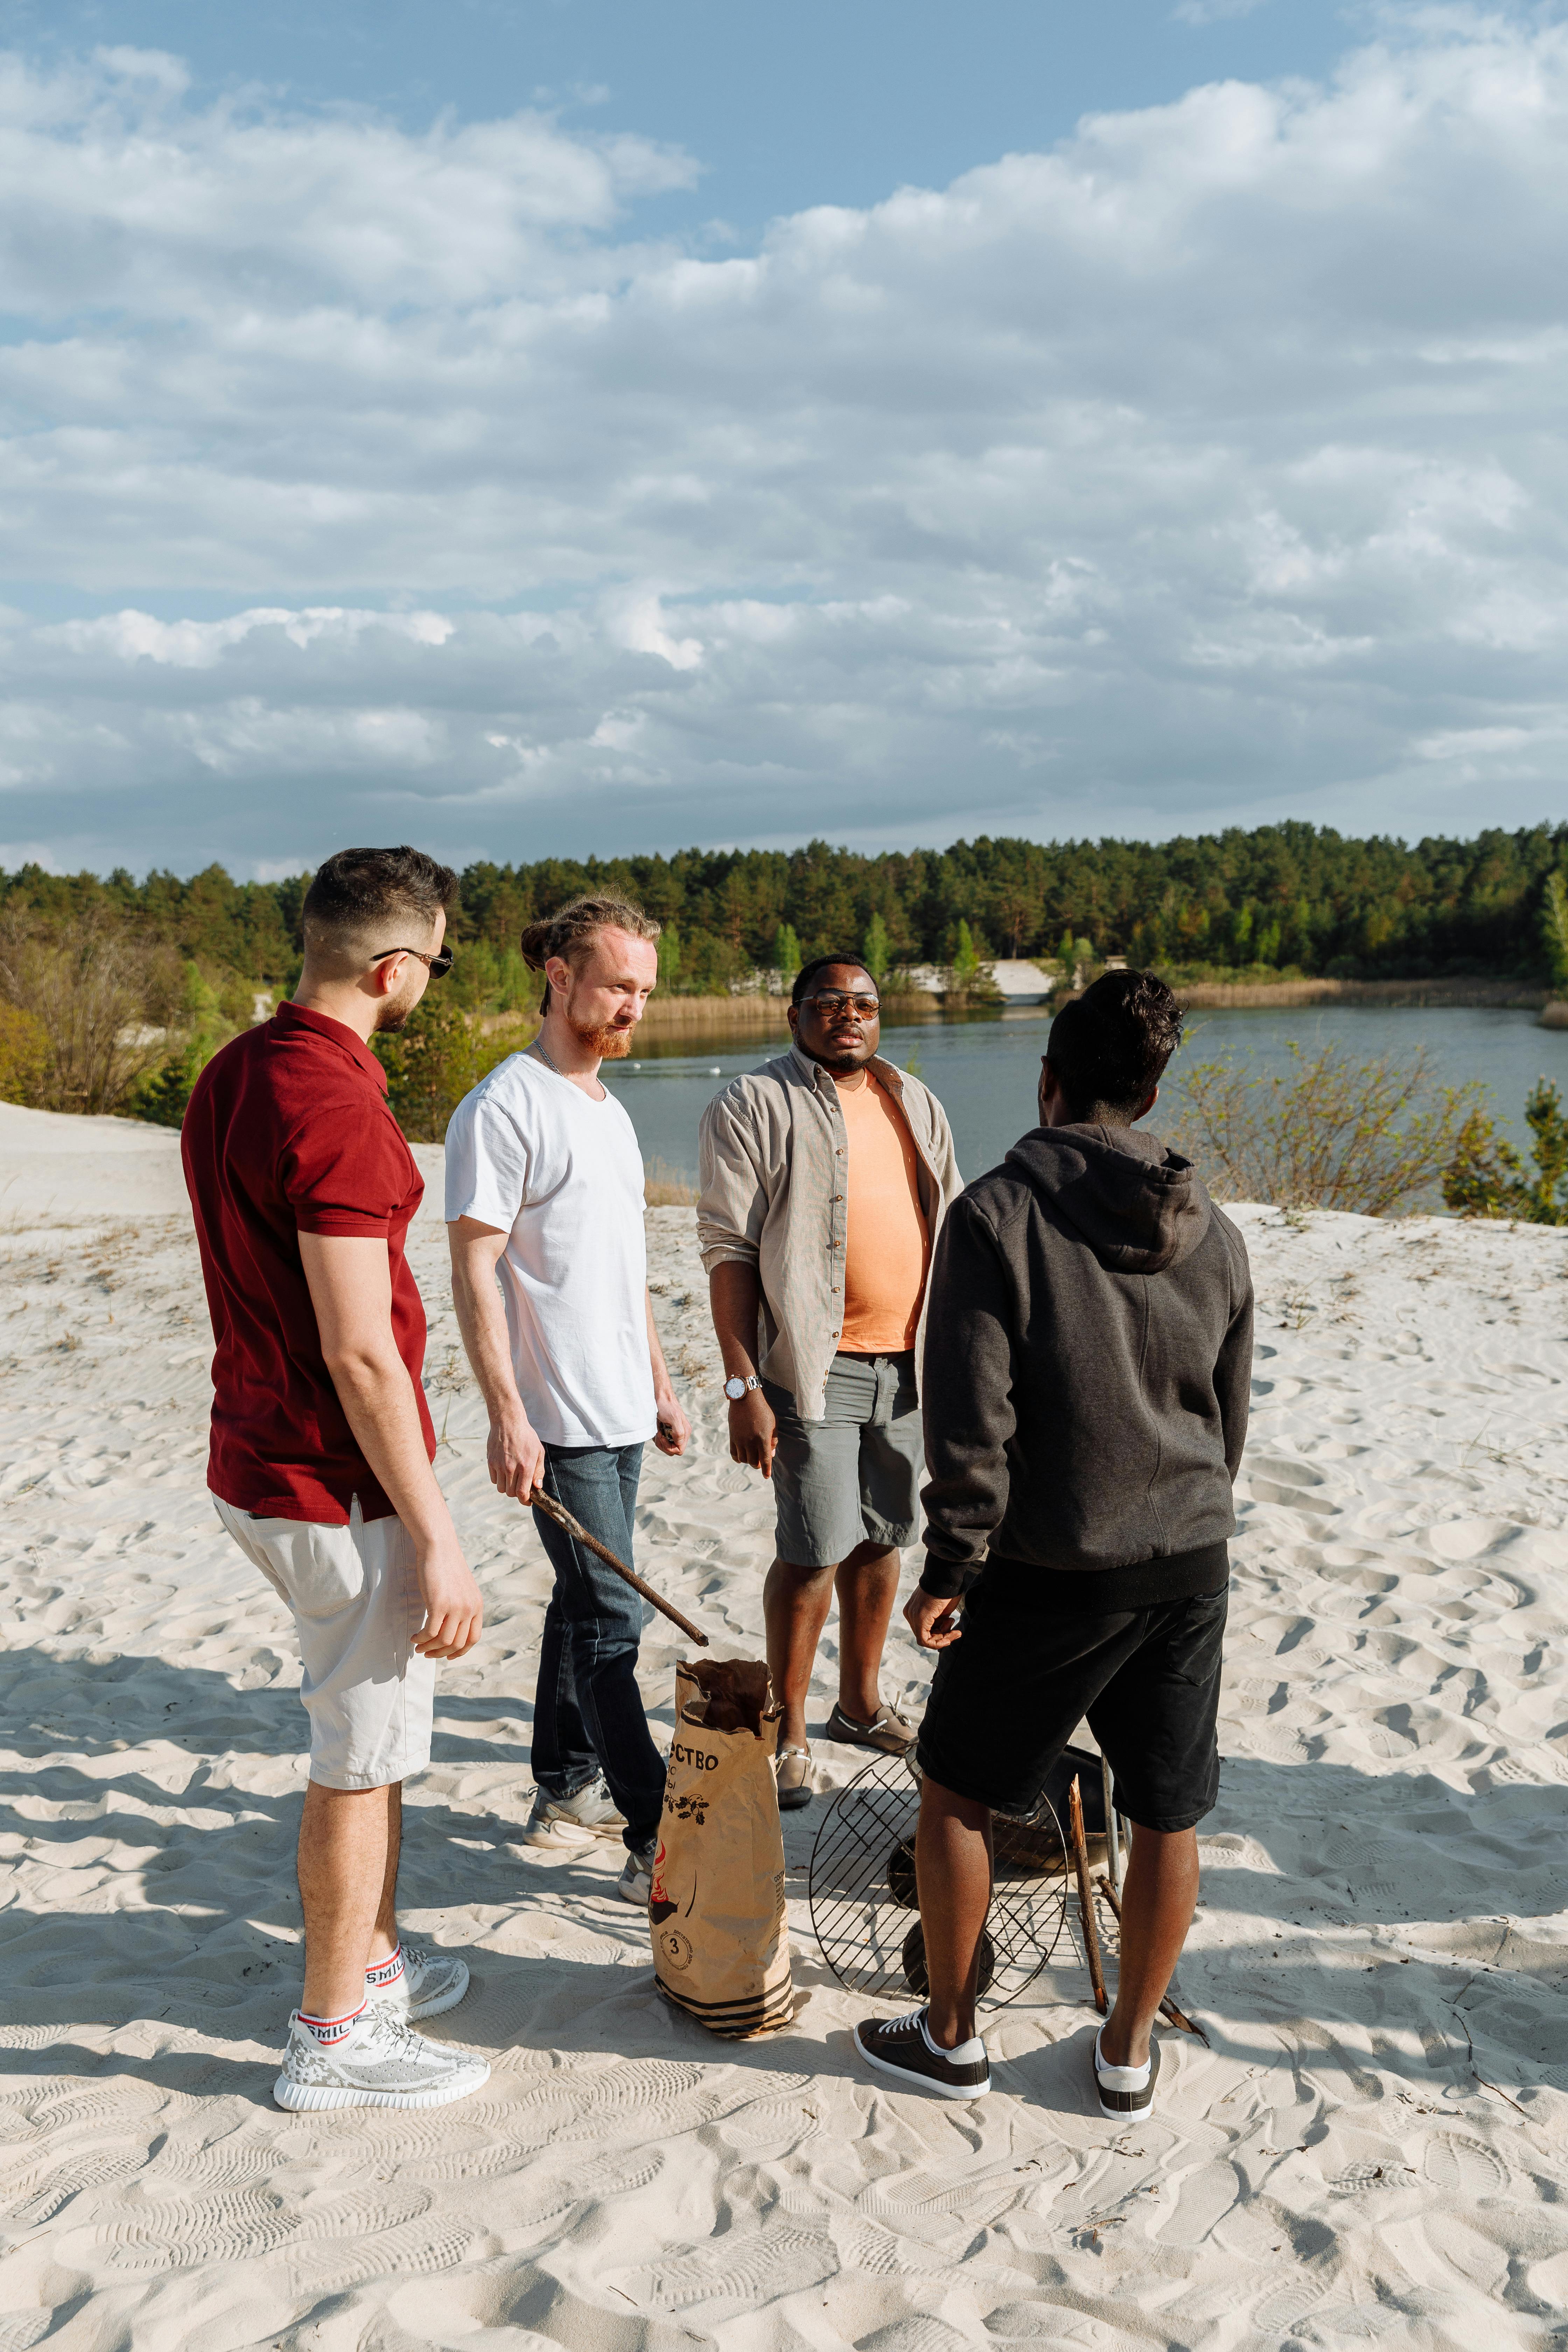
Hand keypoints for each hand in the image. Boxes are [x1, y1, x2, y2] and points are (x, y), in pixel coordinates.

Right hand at [412, 1533, 483, 1659]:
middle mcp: (470, 1609)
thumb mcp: (462, 1589)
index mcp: (477, 1606)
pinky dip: (421, 1639)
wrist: (439, 1546)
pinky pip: (431, 1633)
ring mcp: (456, 1608)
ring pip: (444, 1642)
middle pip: (458, 1644)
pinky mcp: (439, 1605)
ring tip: (418, 1646)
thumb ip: (461, 1607)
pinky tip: (414, 1637)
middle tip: (427, 1653)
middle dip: (441, 1653)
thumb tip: (451, 1627)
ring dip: (429, 1648)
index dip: (460, 1651)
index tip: (447, 1655)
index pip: (473, 1638)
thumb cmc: (446, 1566)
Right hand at [488, 1406, 544, 1500]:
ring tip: (513, 1479)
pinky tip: (505, 1471)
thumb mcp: (538, 1452)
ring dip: (508, 1487)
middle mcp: (511, 1468)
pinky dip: (500, 1480)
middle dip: (517, 1494)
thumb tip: (537, 1487)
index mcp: (525, 1466)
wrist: (508, 1422)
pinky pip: (494, 1480)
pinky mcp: (490, 1462)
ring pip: (501, 1489)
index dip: (525, 1501)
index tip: (528, 1501)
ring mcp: (499, 1465)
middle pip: (511, 1493)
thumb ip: (538, 1471)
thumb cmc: (526, 1436)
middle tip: (522, 1487)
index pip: (522, 1493)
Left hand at [654, 1393, 690, 1456]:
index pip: (679, 1450)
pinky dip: (658, 1437)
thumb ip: (679, 1432)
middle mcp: (681, 1433)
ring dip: (659, 1441)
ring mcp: (674, 1432)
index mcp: (685, 1431)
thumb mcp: (673, 1418)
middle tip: (658, 1434)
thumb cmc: (665, 1405)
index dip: (669, 1447)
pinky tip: (656, 1428)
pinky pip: (663, 1440)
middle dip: (663, 1445)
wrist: (659, 1395)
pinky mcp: (667, 1430)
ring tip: (657, 1430)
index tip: (662, 1437)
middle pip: (672, 1450)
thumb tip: (679, 1443)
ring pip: (667, 1446)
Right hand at [727, 1386, 776, 1477]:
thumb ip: (773, 1441)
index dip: (766, 1470)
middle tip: (760, 1461)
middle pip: (753, 1462)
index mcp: (763, 1438)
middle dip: (758, 1464)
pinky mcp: (732, 1437)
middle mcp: (750, 1441)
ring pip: (744, 1459)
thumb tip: (771, 1455)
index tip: (766, 1476)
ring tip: (752, 1457)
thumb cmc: (763, 1410)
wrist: (745, 1398)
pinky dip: (738, 1458)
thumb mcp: (773, 1424)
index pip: (765, 1460)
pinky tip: (742, 1457)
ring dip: (749, 1461)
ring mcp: (740, 1440)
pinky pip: (734, 1453)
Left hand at [904, 1586, 962, 1650]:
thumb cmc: (947, 1591)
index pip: (924, 1629)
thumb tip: (942, 1634)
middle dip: (942, 1635)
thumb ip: (938, 1621)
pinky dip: (939, 1642)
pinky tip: (951, 1636)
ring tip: (955, 1629)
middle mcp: (910, 1613)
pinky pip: (925, 1640)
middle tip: (955, 1630)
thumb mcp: (942, 1610)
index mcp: (913, 1609)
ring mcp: (913, 1616)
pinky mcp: (919, 1619)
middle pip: (925, 1635)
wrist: (946, 1577)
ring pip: (926, 1639)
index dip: (940, 1633)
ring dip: (944, 1638)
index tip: (952, 1628)